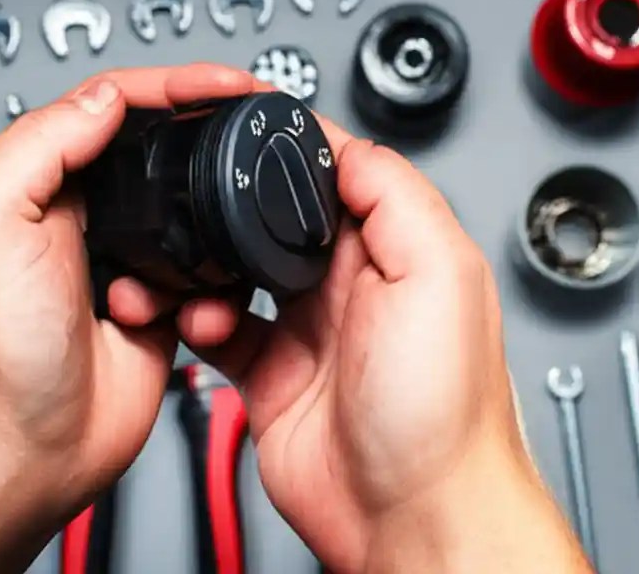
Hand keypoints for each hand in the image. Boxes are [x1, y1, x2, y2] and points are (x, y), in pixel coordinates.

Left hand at [0, 64, 266, 515]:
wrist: (23, 448)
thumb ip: (42, 145)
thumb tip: (107, 98)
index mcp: (39, 181)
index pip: (113, 107)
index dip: (173, 86)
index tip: (224, 84)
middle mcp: (84, 216)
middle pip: (162, 150)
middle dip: (208, 141)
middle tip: (254, 126)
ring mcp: (125, 261)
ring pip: (193, 216)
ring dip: (209, 234)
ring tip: (203, 251)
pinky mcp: (159, 306)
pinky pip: (206, 277)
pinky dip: (212, 291)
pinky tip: (188, 311)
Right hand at [112, 125, 585, 570]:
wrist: (411, 518)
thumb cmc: (444, 416)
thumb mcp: (438, 275)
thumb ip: (394, 197)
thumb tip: (346, 143)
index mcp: (398, 247)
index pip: (336, 169)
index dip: (291, 142)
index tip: (241, 119)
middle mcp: (354, 283)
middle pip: (279, 213)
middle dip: (235, 200)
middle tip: (200, 194)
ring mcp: (310, 329)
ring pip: (241, 267)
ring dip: (207, 261)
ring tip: (193, 268)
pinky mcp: (272, 375)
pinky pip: (220, 328)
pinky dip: (196, 318)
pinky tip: (199, 320)